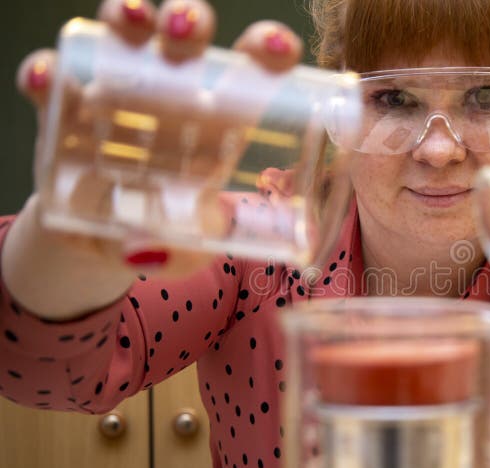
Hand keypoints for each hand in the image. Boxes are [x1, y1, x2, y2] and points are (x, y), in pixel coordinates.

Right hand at [13, 0, 303, 278]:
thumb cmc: (166, 232)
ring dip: (128, 16)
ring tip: (132, 23)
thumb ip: (178, 255)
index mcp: (220, 123)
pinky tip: (50, 82)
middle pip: (186, 37)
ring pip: (126, 34)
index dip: (267, 50)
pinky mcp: (66, 105)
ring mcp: (118, 92)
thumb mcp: (184, 250)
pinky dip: (48, 71)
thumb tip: (144, 252)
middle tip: (186, 30)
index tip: (274, 50)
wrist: (106, 237)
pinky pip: (55, 76)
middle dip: (190, 19)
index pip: (251, 74)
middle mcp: (172, 96)